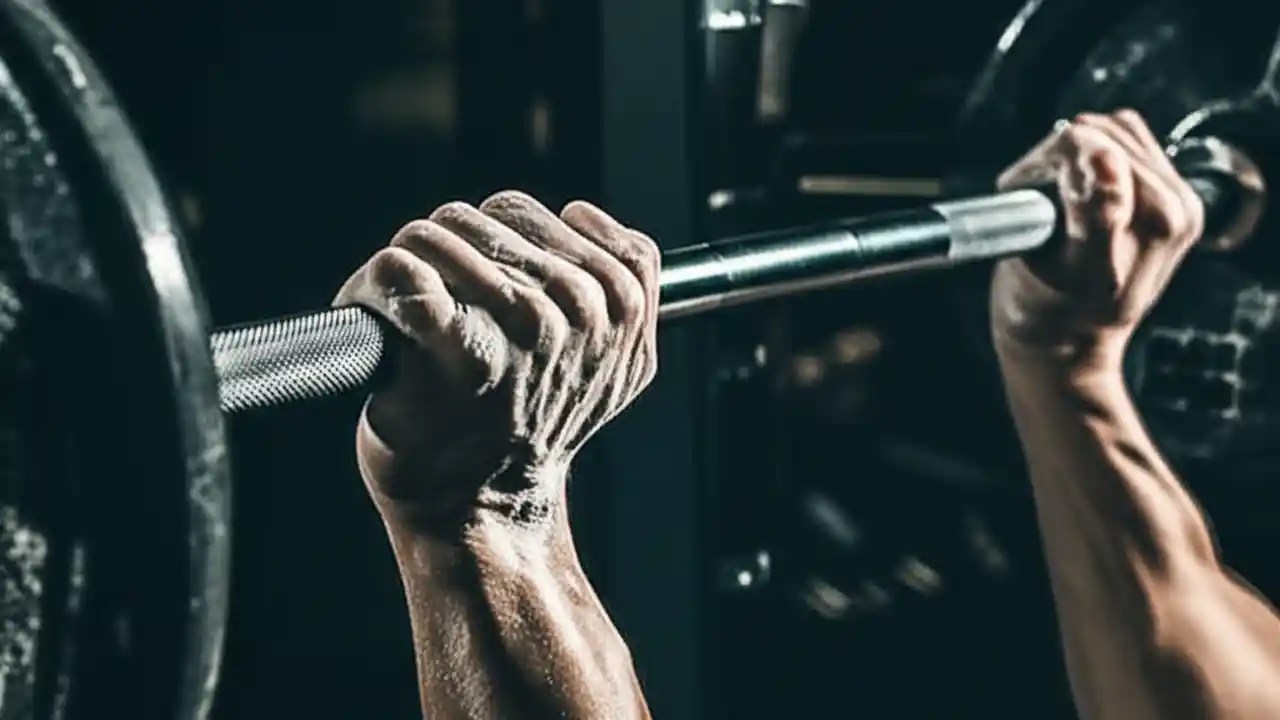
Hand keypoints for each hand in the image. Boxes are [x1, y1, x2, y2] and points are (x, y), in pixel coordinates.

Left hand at [335, 192, 659, 535]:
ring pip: (441, 231)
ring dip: (411, 263)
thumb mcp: (620, 371)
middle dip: (457, 250)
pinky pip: (403, 267)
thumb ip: (628, 291)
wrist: (483, 509)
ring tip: (408, 314)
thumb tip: (586, 218)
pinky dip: (372, 285)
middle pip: (493, 216)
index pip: (558, 216)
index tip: (490, 281)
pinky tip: (375, 314)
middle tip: (442, 304)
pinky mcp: (455, 347)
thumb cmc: (534, 433)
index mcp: (620, 307)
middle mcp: (577, 311)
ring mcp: (519, 326)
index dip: (514, 243)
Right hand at [989, 109, 1204, 367]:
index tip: (1035, 207)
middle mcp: (1179, 204)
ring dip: (1070, 159)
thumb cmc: (1048, 314)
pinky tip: (1074, 198)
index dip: (1045, 167)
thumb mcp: (1063, 268)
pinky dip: (1087, 160)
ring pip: (1111, 130)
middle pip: (1103, 132)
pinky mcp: (1166, 196)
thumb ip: (1092, 211)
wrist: (1062, 346)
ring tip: (1055, 206)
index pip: (1093, 145)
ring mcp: (1177, 199)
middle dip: (1058, 162)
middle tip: (1041, 211)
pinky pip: (1123, 142)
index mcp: (1160, 219)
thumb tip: (1104, 156)